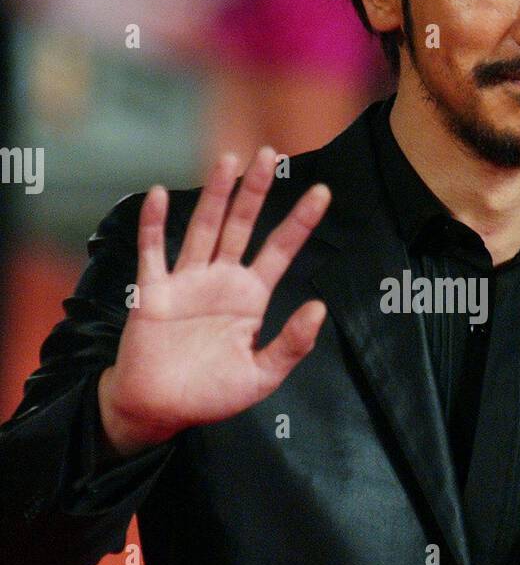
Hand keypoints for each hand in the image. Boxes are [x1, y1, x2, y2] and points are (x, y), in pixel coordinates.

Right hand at [98, 147, 330, 455]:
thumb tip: (319, 308)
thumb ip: (291, 345)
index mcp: (250, 298)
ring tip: (228, 160)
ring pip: (203, 228)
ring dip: (214, 194)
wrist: (158, 410)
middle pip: (242, 226)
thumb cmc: (211, 394)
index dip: (300, 222)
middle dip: (256, 191)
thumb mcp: (262, 376)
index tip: (322, 192)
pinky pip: (152, 250)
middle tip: (271, 154)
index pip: (280, 250)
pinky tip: (157, 193)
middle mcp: (221, 280)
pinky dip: (154, 223)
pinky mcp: (153, 290)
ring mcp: (186, 281)